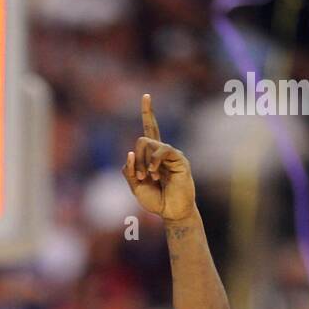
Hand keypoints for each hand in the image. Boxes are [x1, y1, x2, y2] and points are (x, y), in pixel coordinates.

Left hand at [123, 93, 195, 222]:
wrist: (172, 212)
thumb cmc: (156, 200)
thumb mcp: (136, 187)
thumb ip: (129, 171)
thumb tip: (129, 153)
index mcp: (151, 155)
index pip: (150, 129)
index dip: (148, 113)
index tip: (146, 95)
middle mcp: (162, 151)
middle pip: (142, 140)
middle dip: (135, 159)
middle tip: (139, 178)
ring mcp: (171, 154)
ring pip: (149, 144)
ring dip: (142, 163)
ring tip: (146, 178)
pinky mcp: (179, 159)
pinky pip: (162, 150)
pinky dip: (153, 161)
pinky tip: (153, 173)